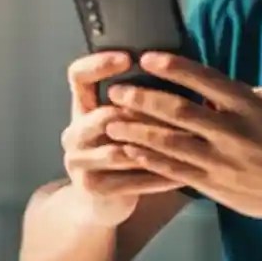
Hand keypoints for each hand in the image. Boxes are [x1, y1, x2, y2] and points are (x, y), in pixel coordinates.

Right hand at [61, 52, 184, 226]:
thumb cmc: (122, 151)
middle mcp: (74, 132)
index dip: (99, 64)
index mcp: (81, 107)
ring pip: (119, 151)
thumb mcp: (123, 122)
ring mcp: (78, 161)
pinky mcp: (92, 187)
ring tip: (188, 143)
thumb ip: (138, 99)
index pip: (78, 76)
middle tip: (179, 110)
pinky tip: (185, 174)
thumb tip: (178, 68)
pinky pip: (130, 181)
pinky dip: (158, 178)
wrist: (99, 202)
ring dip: (155, 147)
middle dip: (142, 114)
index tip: (129, 58)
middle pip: (104, 115)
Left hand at [103, 52, 261, 218]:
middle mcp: (233, 132)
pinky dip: (150, 160)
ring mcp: (222, 161)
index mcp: (249, 106)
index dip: (174, 68)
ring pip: (171, 143)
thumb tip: (213, 82)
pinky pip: (175, 171)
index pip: (206, 80)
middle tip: (116, 91)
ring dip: (137, 131)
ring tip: (111, 122)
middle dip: (143, 100)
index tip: (147, 57)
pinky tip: (130, 151)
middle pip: (179, 112)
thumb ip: (241, 95)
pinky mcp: (214, 185)